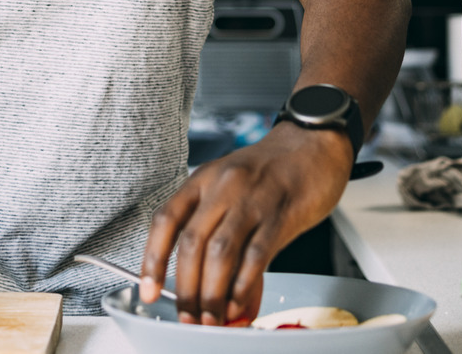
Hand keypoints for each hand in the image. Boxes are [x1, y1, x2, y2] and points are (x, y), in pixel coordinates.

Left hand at [140, 121, 351, 324]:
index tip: (148, 289)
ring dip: (212, 293)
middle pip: (192, 243)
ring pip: (220, 252)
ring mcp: (252, 200)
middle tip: (189, 315)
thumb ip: (222, 237)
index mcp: (203, 180)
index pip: (166, 219)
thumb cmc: (271, 170)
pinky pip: (256, 254)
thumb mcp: (234, 192)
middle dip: (186, 288)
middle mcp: (223, 187)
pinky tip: (239, 302)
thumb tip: (216, 291)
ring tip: (212, 317)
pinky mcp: (281, 214)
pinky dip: (243, 285)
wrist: (313, 144)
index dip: (152, 258)